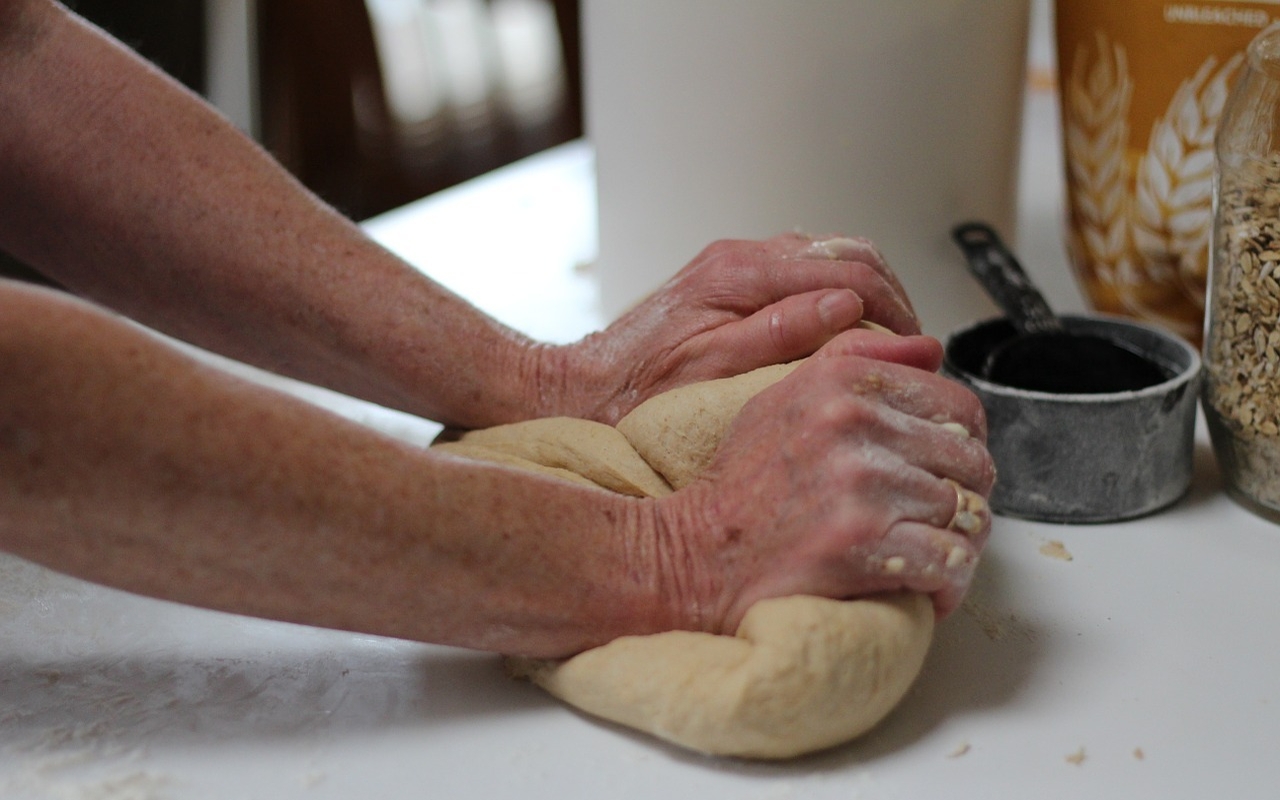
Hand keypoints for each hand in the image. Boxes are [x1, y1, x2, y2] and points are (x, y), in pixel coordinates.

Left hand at [549, 233, 918, 423]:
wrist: (582, 387)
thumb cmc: (637, 393)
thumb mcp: (714, 373)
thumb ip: (782, 334)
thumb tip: (847, 309)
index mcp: (739, 275)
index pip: (849, 271)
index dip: (895, 309)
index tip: (916, 347)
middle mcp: (739, 258)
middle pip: (848, 252)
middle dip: (890, 295)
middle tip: (909, 344)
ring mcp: (735, 263)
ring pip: (829, 256)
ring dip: (866, 292)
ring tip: (883, 339)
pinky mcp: (729, 277)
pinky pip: (801, 270)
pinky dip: (834, 292)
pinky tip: (841, 329)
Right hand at [650, 328, 993, 632]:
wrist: (697, 553)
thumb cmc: (741, 484)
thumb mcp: (784, 396)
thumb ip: (856, 360)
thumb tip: (931, 349)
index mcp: (844, 382)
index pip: (960, 407)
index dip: (963, 445)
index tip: (944, 471)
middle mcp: (854, 424)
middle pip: (973, 463)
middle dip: (964, 497)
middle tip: (936, 520)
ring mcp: (861, 486)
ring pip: (967, 515)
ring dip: (954, 544)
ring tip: (926, 555)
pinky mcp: (863, 545)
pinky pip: (949, 562)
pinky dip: (947, 584)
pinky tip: (925, 588)